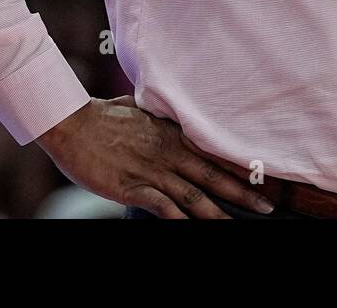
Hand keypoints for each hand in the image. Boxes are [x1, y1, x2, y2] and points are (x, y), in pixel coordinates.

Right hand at [35, 95, 275, 218]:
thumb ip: (158, 117)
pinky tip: (192, 228)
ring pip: (194, 196)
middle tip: (265, 207)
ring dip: (217, 213)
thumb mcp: (139, 109)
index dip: (237, 166)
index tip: (259, 177)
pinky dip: (179, 220)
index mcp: (172, 133)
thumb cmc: (101, 114)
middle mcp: (168, 152)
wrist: (71, 121)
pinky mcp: (132, 187)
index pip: (213, 152)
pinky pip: (162, 207)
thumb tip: (165, 111)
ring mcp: (151, 171)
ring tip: (236, 225)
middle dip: (242, 194)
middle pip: (213, 176)